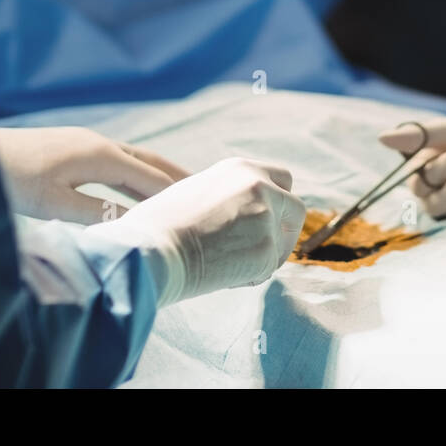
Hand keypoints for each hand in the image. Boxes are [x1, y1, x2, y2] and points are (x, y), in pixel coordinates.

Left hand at [0, 126, 186, 223]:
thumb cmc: (14, 180)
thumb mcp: (56, 204)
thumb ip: (98, 213)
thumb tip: (135, 222)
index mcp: (101, 155)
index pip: (149, 176)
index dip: (174, 192)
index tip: (200, 206)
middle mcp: (100, 143)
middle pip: (148, 160)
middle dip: (175, 175)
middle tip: (203, 190)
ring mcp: (86, 141)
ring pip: (132, 158)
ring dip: (155, 173)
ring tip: (177, 187)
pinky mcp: (73, 146)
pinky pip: (115, 159)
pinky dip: (134, 172)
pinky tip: (132, 183)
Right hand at [87, 157, 305, 304]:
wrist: (150, 250)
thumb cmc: (156, 225)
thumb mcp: (194, 191)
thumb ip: (225, 196)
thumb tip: (235, 214)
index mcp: (240, 169)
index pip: (283, 179)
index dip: (278, 201)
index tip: (268, 218)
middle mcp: (260, 187)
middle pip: (296, 209)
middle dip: (285, 231)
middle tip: (261, 249)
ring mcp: (266, 218)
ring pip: (281, 245)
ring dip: (262, 257)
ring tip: (226, 265)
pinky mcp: (266, 250)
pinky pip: (266, 269)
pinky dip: (249, 277)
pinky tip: (220, 276)